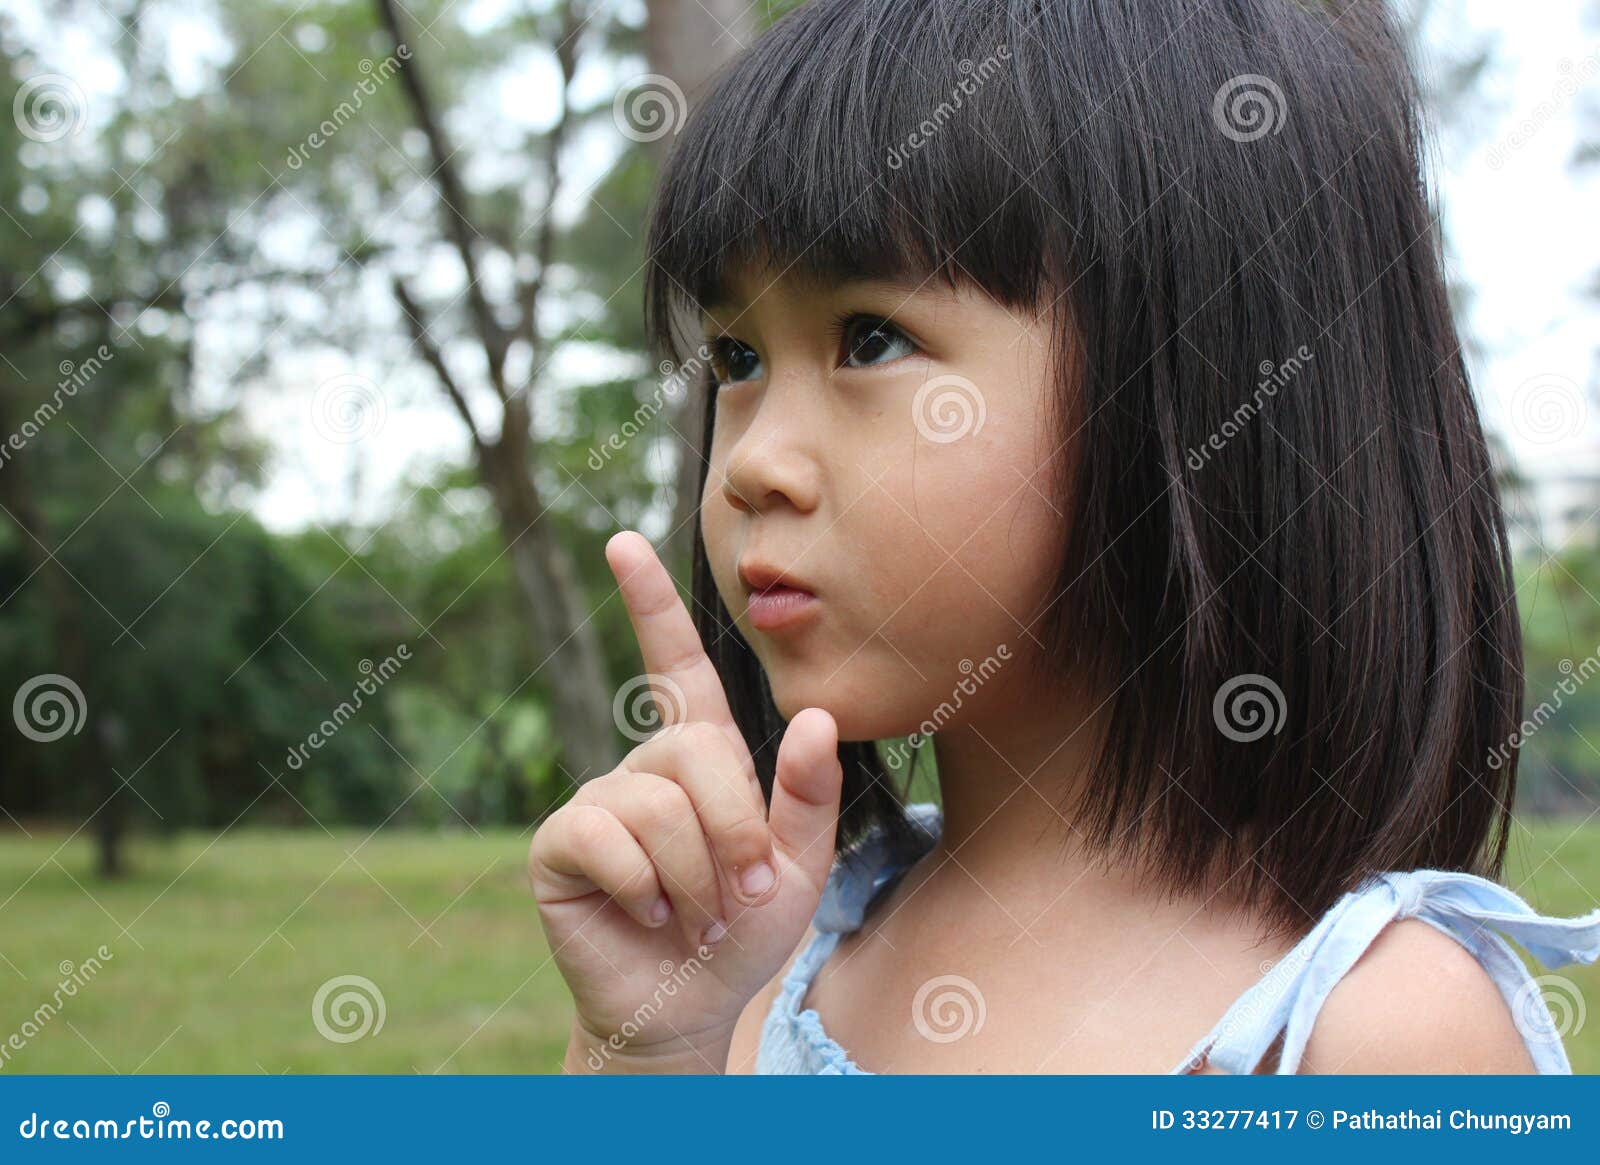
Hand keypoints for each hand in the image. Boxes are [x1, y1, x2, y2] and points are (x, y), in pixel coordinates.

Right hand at [528, 530, 842, 1071]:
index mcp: (700, 755)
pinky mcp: (561, 844)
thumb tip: (815, 719)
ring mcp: (597, 801)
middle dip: (735, 830)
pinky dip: (646, 886)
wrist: (690, 1005)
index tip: (623, 542)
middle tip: (742, 892)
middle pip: (695, 752)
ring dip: (696, 874)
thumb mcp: (800, 864)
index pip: (675, 666)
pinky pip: (608, 838)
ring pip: (658, 805)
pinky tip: (647, 915)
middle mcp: (644, 765)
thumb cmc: (745, 927)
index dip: (649, 603)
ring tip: (695, 914)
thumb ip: (810, 795)